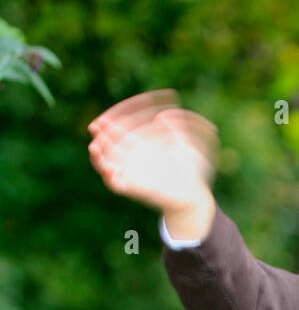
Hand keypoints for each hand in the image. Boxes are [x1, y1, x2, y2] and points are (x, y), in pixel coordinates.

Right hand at [86, 89, 218, 212]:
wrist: (194, 192)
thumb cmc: (188, 169)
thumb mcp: (180, 144)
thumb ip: (173, 128)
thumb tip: (162, 116)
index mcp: (140, 147)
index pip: (118, 131)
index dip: (109, 125)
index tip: (103, 119)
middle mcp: (131, 161)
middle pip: (107, 147)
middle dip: (100, 138)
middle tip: (95, 127)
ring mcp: (131, 176)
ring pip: (105, 166)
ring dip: (98, 158)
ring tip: (93, 148)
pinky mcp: (135, 190)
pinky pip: (117, 186)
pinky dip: (110, 179)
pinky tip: (109, 169)